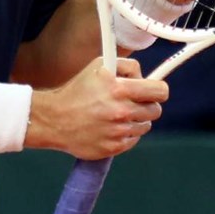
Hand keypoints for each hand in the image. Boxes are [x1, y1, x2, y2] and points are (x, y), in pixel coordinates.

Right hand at [29, 56, 168, 159]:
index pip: (160, 91)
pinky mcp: (114, 147)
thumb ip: (127, 66)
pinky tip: (111, 127)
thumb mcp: (99, 66)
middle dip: (146, 105)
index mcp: (119, 89)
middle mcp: (122, 111)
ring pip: (145, 126)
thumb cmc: (76, 91)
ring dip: (136, 120)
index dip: (157, 90)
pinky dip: (126, 134)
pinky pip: (133, 140)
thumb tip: (145, 76)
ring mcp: (118, 132)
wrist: (55, 120)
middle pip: (155, 111)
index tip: (152, 91)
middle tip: (132, 103)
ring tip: (117, 115)